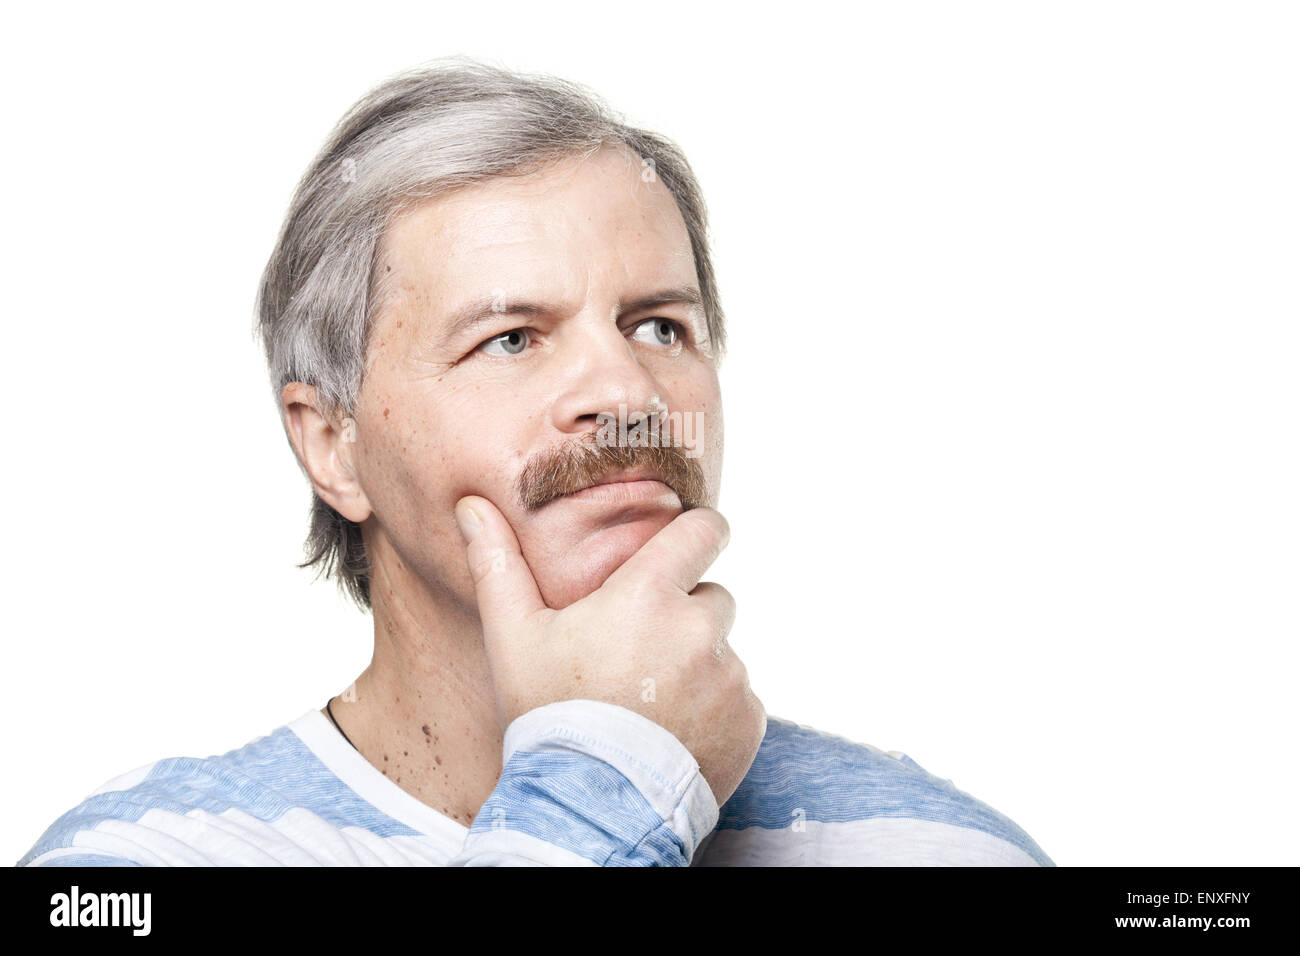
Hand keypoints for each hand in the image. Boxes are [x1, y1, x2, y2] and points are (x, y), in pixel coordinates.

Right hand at [454, 496, 765, 806]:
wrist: (589, 807)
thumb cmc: (548, 714)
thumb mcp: (514, 637)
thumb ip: (498, 565)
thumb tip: (471, 504)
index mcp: (649, 594)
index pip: (704, 531)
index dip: (699, 531)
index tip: (689, 542)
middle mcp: (699, 628)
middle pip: (710, 596)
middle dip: (683, 614)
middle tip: (639, 654)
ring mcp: (729, 676)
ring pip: (722, 650)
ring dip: (697, 665)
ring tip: (650, 701)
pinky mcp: (748, 719)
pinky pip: (739, 697)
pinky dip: (715, 708)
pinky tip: (673, 730)